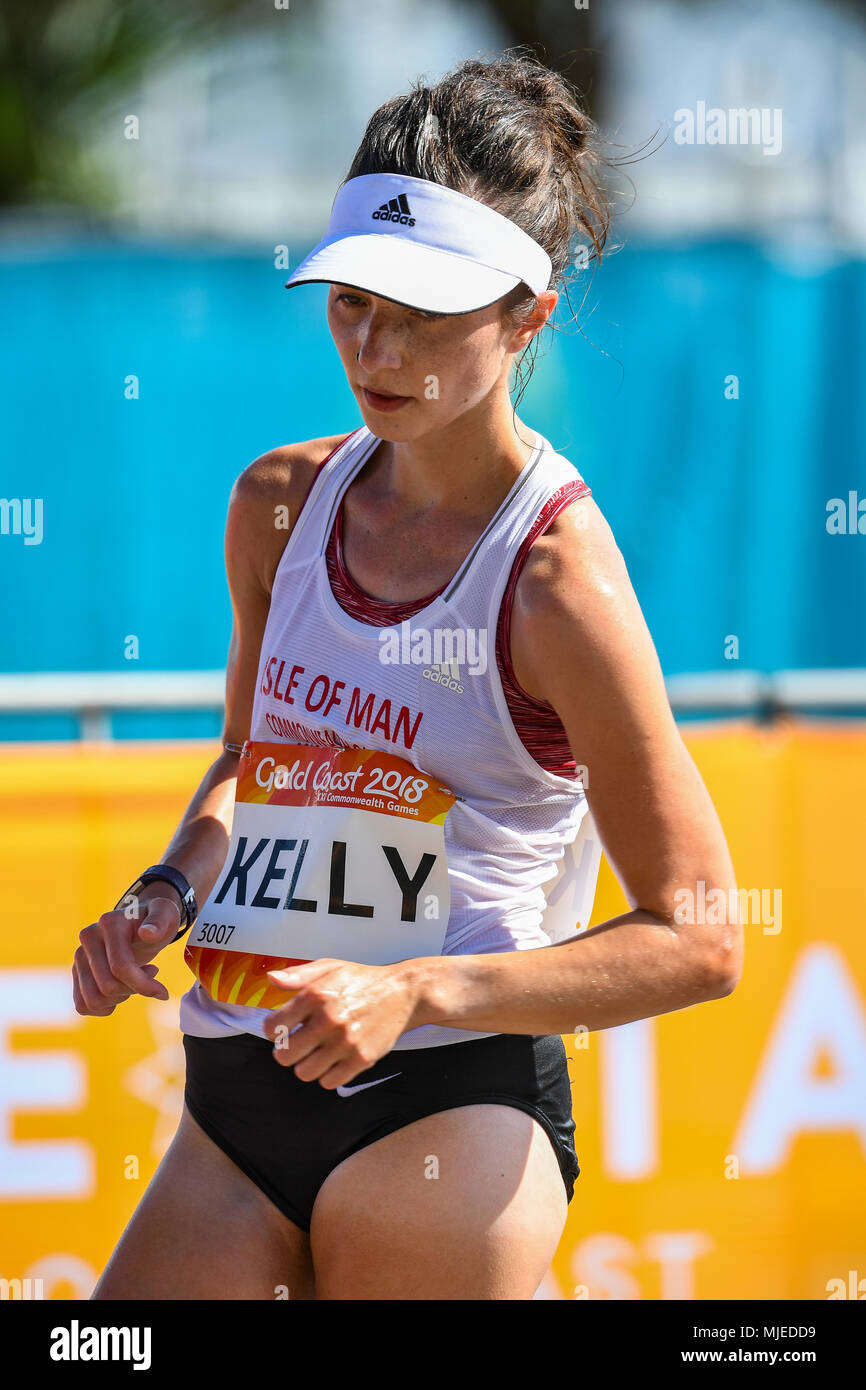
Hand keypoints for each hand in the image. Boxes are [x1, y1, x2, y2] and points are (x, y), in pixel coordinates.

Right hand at [73, 886, 182, 1015]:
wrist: (143, 923)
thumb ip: (160, 920)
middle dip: (133, 990)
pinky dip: (105, 1007)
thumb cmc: (157, 921)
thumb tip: (147, 933)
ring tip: (134, 983)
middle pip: (107, 986)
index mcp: (109, 924)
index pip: (120, 967)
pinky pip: (83, 1005)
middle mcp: (88, 938)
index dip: (143, 985)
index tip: (162, 991)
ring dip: (118, 1000)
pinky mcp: (77, 972)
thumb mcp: (166, 914)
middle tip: (149, 976)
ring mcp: (79, 956)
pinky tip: (121, 993)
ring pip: (92, 999)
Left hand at [261, 958, 421, 1087]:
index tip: (282, 1029)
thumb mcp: (329, 968)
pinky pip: (330, 1082)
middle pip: (285, 1055)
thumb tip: (272, 979)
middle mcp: (329, 1019)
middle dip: (287, 1051)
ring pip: (305, 1072)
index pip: (273, 1027)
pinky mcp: (362, 1058)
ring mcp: (346, 1042)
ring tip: (316, 1051)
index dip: (274, 1030)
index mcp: (316, 995)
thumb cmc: (363, 981)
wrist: (403, 993)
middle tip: (297, 1043)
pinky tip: (334, 1059)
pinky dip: (328, 1074)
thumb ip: (297, 975)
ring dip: (307, 1064)